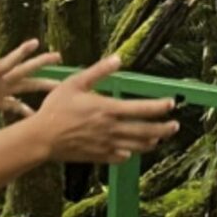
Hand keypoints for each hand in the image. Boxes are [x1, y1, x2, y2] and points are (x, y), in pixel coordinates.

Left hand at [0, 39, 57, 116]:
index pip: (9, 62)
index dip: (21, 53)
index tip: (35, 43)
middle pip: (24, 71)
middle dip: (40, 63)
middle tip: (59, 56)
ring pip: (24, 87)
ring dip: (40, 87)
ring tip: (59, 88)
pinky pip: (13, 106)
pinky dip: (24, 110)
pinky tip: (35, 117)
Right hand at [32, 56, 179, 163]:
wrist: (42, 138)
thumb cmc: (56, 108)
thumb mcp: (75, 83)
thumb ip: (98, 71)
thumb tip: (118, 59)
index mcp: (108, 109)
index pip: (142, 109)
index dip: (160, 107)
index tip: (172, 103)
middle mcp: (111, 129)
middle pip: (146, 131)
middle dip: (164, 129)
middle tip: (175, 125)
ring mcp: (106, 145)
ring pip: (137, 146)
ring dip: (152, 142)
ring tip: (160, 138)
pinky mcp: (99, 156)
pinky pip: (121, 157)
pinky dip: (130, 153)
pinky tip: (133, 150)